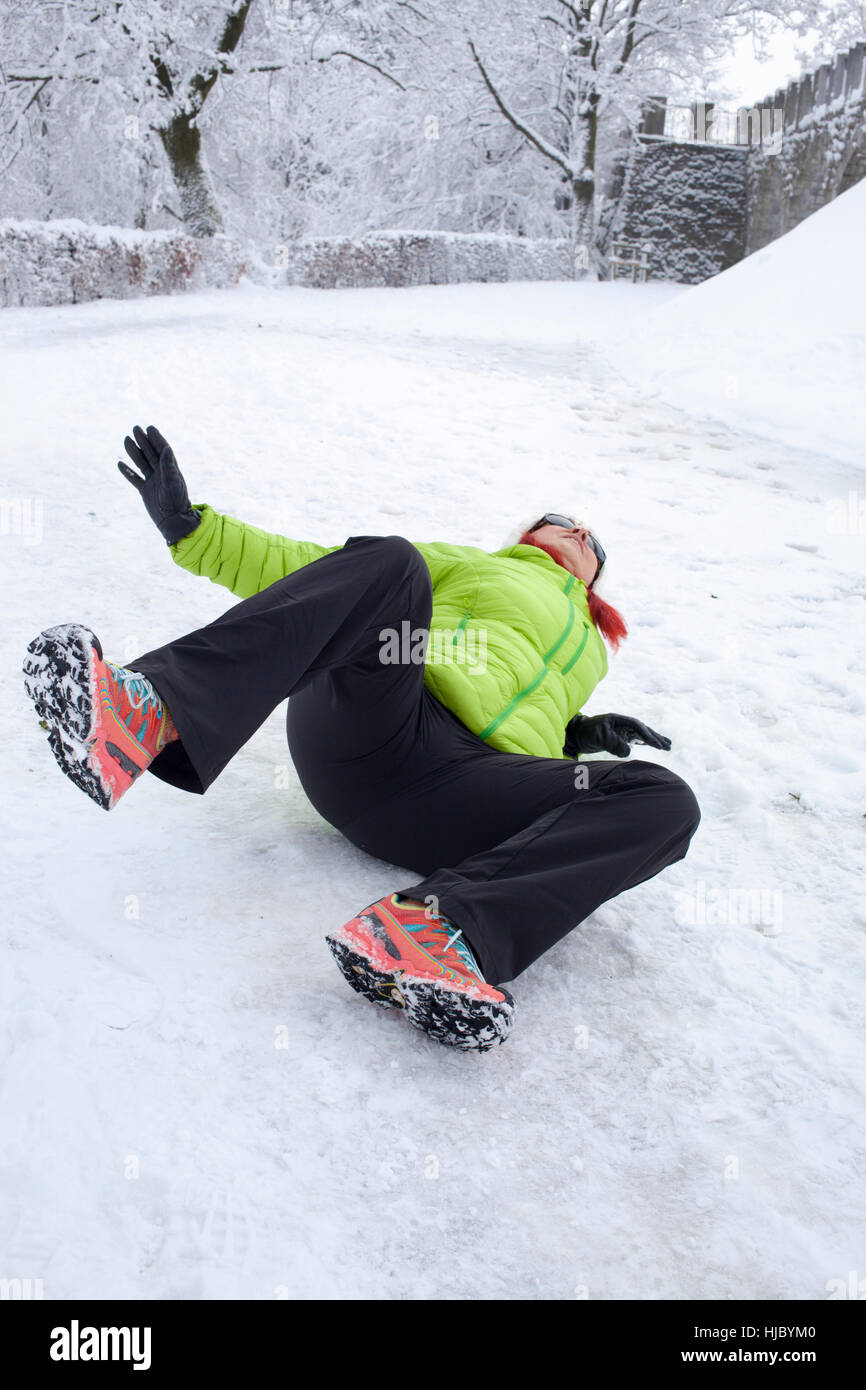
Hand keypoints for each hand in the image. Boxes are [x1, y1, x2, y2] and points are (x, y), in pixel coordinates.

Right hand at [118, 424, 201, 544]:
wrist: (173, 520)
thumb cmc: (176, 501)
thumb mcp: (173, 482)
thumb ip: (169, 466)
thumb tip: (166, 448)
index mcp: (170, 469)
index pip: (162, 450)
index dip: (156, 438)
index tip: (150, 428)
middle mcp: (161, 473)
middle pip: (150, 453)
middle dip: (143, 441)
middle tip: (135, 428)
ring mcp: (152, 481)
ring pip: (141, 463)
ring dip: (134, 452)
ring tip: (126, 439)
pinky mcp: (145, 491)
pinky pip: (134, 478)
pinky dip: (127, 471)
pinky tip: (120, 464)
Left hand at [564, 712, 671, 758]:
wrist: (578, 734)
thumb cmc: (587, 732)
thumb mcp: (599, 737)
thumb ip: (613, 743)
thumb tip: (628, 752)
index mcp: (619, 720)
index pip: (637, 726)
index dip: (646, 734)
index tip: (655, 743)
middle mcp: (623, 724)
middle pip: (643, 729)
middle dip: (656, 737)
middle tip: (668, 745)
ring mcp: (623, 730)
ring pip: (642, 735)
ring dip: (654, 740)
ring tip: (668, 745)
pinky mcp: (621, 737)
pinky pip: (637, 740)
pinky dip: (646, 742)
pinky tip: (654, 745)